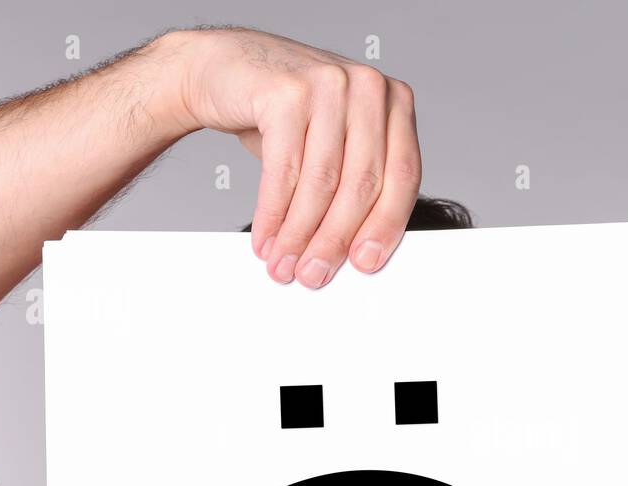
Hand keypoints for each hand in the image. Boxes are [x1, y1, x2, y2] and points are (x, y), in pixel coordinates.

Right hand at [155, 28, 420, 286]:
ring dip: (299, 234)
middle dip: (335, 240)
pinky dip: (273, 213)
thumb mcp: (335, 142)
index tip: (365, 264)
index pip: (403, 176)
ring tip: (284, 265)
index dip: (384, 226)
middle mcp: (368, 87)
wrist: (224, 68)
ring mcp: (329, 83)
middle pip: (362, 183)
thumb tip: (361, 252)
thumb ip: (358, 181)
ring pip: (322, 182)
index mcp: (394, 101)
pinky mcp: (287, 91)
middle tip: (314, 275)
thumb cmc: (286, 114)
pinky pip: (284, 170)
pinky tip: (266, 238)